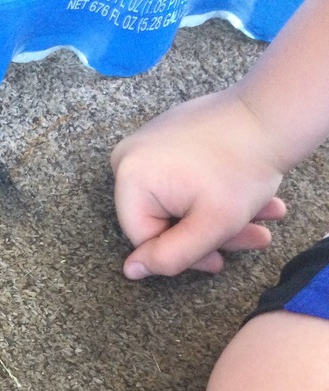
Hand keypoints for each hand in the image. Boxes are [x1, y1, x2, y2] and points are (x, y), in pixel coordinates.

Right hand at [111, 90, 286, 278]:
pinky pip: (181, 177)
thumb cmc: (244, 165)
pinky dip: (211, 191)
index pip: (145, 237)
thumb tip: (130, 270)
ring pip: (177, 199)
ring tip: (260, 217)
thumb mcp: (211, 225)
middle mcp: (128, 156)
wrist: (272, 111)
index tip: (219, 259)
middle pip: (162, 217)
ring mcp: (148, 142)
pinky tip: (244, 197)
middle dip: (210, 234)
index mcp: (130, 176)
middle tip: (250, 238)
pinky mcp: (168, 135)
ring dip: (218, 215)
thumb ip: (170, 256)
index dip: (183, 255)